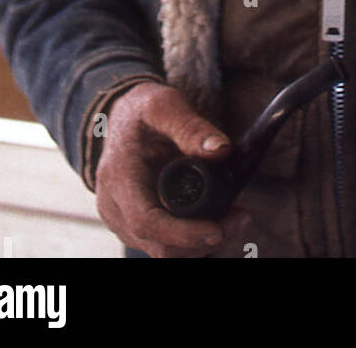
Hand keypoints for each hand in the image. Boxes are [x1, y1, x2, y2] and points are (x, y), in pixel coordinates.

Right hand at [94, 80, 253, 257]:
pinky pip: (164, 244)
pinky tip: (218, 219)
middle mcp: (114, 206)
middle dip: (201, 242)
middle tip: (241, 218)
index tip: (217, 230)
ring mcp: (122, 220)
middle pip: (157, 244)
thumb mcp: (166, 105)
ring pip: (162, 251)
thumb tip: (222, 150)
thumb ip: (191, 127)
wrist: (123, 118)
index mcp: (119, 176)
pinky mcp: (135, 226)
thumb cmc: (143, 110)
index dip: (181, 233)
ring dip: (200, 243)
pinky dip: (192, 240)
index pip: (145, 220)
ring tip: (235, 216)